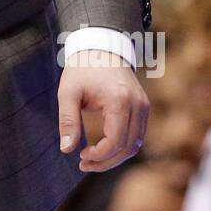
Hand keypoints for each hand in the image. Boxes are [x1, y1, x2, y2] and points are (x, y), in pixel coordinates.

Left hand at [59, 50, 148, 171]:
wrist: (101, 46)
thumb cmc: (82, 68)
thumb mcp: (68, 92)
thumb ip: (67, 120)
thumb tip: (66, 149)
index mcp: (119, 100)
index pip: (116, 141)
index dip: (99, 156)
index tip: (80, 157)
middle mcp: (137, 104)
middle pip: (129, 147)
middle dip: (106, 162)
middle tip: (84, 164)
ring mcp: (143, 106)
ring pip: (136, 144)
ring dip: (116, 157)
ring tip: (92, 159)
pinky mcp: (143, 107)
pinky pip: (137, 135)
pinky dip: (123, 146)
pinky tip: (104, 148)